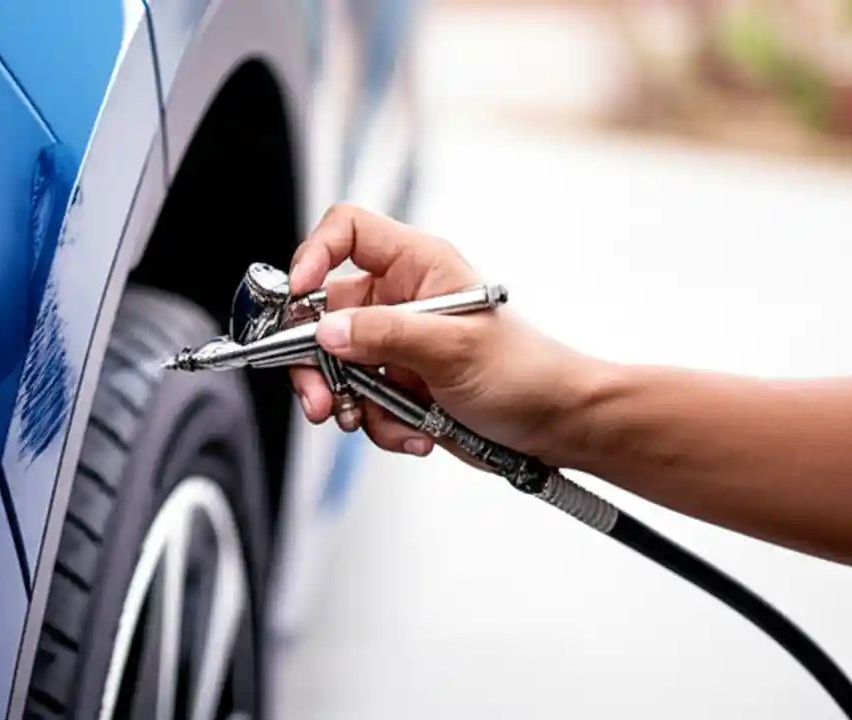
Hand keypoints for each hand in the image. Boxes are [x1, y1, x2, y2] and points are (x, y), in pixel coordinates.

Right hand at [289, 204, 602, 467]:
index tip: (297, 294)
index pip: (348, 232)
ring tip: (366, 420)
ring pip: (333, 363)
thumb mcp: (453, 348)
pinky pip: (357, 400)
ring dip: (343, 399)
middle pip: (323, 311)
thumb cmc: (526, 372)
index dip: (314, 255)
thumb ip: (385, 335)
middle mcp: (399, 298)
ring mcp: (393, 343)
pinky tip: (410, 432)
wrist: (554, 425)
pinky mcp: (394, 383)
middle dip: (315, 358)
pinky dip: (374, 422)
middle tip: (319, 394)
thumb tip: (326, 332)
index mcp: (417, 266)